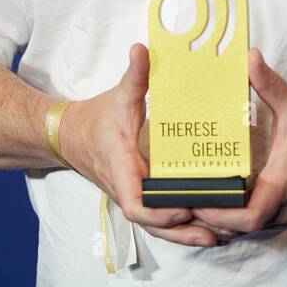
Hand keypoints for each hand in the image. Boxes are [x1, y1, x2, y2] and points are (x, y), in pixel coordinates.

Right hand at [57, 43, 210, 246]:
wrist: (71, 136)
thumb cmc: (97, 118)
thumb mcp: (117, 96)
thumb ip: (134, 76)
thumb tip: (141, 49)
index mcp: (122, 168)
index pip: (136, 203)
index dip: (160, 211)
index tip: (183, 208)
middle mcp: (127, 189)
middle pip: (153, 223)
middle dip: (182, 230)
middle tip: (215, 230)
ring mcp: (134, 196)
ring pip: (157, 226)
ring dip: (184, 234)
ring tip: (215, 237)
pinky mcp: (140, 196)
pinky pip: (159, 218)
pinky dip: (179, 227)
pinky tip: (205, 229)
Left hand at [187, 49, 286, 239]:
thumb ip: (270, 84)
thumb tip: (249, 57)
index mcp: (282, 185)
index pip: (248, 217)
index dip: (220, 214)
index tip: (196, 200)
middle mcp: (283, 208)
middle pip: (239, 229)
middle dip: (211, 219)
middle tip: (183, 201)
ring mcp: (285, 216)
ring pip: (246, 232)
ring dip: (221, 222)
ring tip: (194, 202)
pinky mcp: (286, 217)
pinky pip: (255, 227)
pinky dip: (235, 221)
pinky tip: (217, 205)